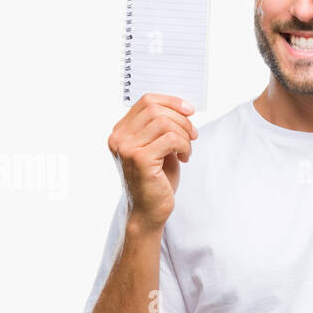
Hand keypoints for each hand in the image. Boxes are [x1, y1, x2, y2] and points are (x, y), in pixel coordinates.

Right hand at [106, 93, 197, 228]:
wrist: (149, 211)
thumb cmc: (156, 180)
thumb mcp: (158, 147)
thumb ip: (162, 127)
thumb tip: (182, 108)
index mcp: (121, 131)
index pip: (146, 101)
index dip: (171, 101)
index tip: (189, 110)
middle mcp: (119, 137)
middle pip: (156, 109)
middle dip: (181, 120)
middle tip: (193, 135)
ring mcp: (127, 147)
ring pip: (164, 122)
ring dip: (184, 134)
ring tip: (186, 150)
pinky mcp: (140, 159)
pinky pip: (171, 139)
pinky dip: (184, 146)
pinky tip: (184, 158)